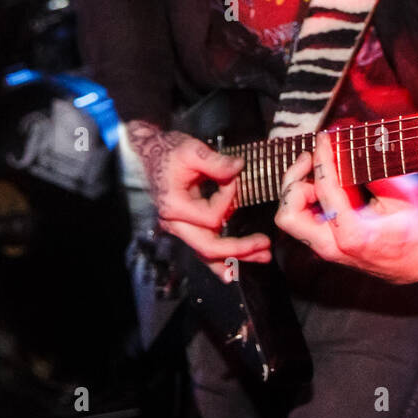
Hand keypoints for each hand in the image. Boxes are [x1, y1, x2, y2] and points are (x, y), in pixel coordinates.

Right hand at [126, 122, 270, 276]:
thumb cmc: (170, 152)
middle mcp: (175, 223)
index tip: (233, 177)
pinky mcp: (188, 226)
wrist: (153, 152)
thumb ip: (216, 162)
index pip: (211, 216)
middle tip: (264, 246)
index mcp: (175, 206)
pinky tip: (234, 267)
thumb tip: (238, 167)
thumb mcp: (192, 150)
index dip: (228, 199)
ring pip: (208, 253)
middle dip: (239, 249)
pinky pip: (204, 247)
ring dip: (235, 257)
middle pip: (209, 247)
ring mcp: (180, 227)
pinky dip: (220, 258)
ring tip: (261, 256)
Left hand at [274, 131, 417, 283]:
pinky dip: (303, 196)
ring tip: (316, 171)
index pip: (325, 190)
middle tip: (311, 160)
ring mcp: (324, 247)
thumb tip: (361, 147)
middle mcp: (332, 245)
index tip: (324, 139)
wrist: (413, 266)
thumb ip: (380, 174)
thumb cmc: (412, 233)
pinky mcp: (322, 243)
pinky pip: (300, 218)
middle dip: (294, 181)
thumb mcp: (405, 197)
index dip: (323, 158)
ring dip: (297, 189)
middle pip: (288, 213)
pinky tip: (321, 183)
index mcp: (353, 234)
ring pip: (288, 217)